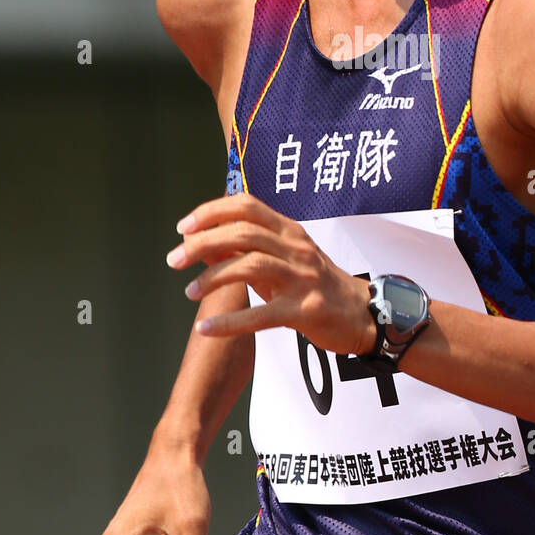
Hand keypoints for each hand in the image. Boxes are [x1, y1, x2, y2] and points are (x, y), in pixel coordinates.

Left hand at [165, 192, 375, 356]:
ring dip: (212, 278)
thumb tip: (198, 241)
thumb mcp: (281, 259)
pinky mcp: (306, 310)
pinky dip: (230, 322)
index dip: (211, 212)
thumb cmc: (314, 284)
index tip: (183, 228)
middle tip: (174, 260)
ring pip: (250, 266)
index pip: (246, 205)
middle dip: (202, 244)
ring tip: (189, 292)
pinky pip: (261, 315)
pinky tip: (207, 329)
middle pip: (242, 233)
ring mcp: (303, 278)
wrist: (360, 314)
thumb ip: (242, 249)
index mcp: (289, 230)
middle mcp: (296, 248)